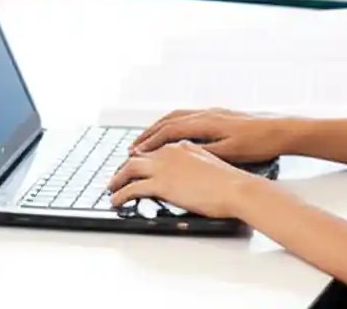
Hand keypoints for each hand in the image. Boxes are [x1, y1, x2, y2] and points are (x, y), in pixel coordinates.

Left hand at [108, 140, 257, 217]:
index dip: (142, 157)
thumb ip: (196, 161)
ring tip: (111, 187)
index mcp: (183, 146)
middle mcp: (170, 152)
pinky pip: (132, 188)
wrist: (235, 188)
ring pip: (130, 168)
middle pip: (138, 156)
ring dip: (117, 178)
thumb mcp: (211, 162)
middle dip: (125, 167)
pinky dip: (120, 194)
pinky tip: (115, 200)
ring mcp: (164, 166)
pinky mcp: (161, 184)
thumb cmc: (230, 181)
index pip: (155, 149)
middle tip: (117, 176)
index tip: (135, 164)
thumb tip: (190, 170)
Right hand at [131, 109, 287, 162]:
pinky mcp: (221, 115)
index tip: (134, 152)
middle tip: (133, 146)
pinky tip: (175, 133)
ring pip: (178, 115)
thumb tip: (181, 155)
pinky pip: (189, 116)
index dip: (150, 142)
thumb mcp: (231, 153)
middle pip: (169, 120)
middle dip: (149, 133)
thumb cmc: (259, 142)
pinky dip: (174, 123)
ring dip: (160, 126)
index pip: (170, 130)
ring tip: (148, 139)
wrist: (282, 130)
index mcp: (207, 122)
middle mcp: (207, 113)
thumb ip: (205, 153)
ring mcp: (214, 112)